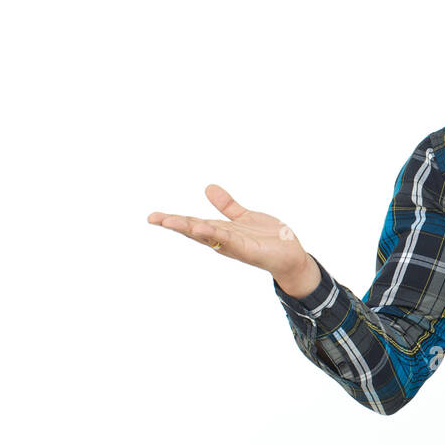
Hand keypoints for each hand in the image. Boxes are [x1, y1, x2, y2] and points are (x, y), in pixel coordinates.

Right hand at [147, 184, 309, 280]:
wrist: (291, 257)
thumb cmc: (269, 239)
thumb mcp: (244, 217)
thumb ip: (227, 205)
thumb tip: (209, 187)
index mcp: (221, 231)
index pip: (194, 223)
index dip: (174, 220)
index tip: (153, 217)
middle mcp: (223, 240)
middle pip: (195, 230)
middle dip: (174, 224)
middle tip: (153, 218)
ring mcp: (234, 245)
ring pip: (207, 235)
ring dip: (189, 228)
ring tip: (169, 221)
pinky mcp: (247, 249)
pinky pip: (228, 239)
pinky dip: (215, 234)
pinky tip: (202, 227)